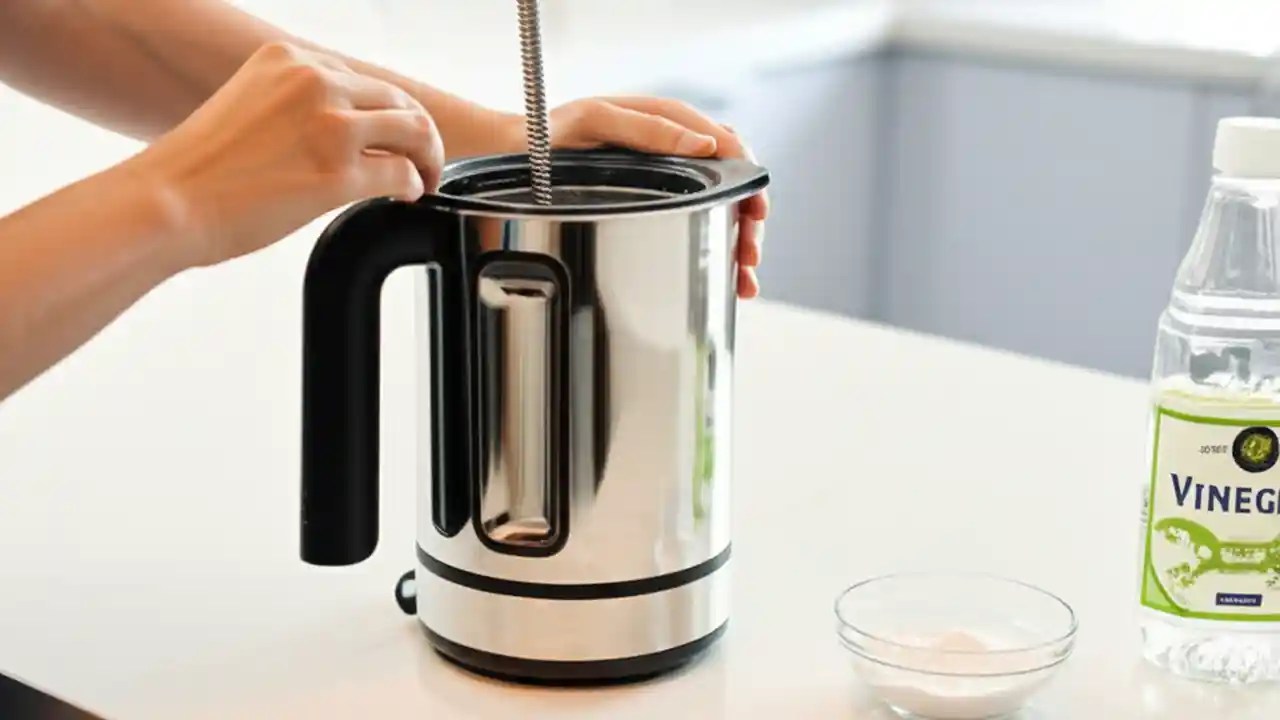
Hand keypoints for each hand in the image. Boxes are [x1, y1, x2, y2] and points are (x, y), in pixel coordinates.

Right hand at [131, 42, 442, 267]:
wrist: (165, 202)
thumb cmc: (198, 170)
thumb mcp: (249, 105)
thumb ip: (296, 106)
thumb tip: (342, 132)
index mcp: (290, 59)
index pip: (365, 81)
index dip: (389, 114)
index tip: (393, 138)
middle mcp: (315, 82)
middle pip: (399, 101)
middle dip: (420, 135)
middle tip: (424, 163)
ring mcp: (330, 126)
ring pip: (414, 131)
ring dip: (428, 159)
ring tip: (424, 180)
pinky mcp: (338, 174)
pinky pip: (401, 174)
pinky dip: (414, 185)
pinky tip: (406, 196)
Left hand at [499, 97, 769, 298]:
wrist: (511, 162)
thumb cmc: (547, 137)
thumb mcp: (594, 122)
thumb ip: (648, 128)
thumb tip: (705, 143)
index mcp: (665, 122)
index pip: (727, 145)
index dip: (748, 177)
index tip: (756, 207)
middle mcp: (671, 152)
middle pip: (730, 185)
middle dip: (748, 221)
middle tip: (750, 254)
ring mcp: (663, 182)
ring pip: (718, 212)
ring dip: (737, 245)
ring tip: (744, 280)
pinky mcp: (651, 208)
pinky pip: (693, 227)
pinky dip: (714, 254)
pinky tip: (725, 279)